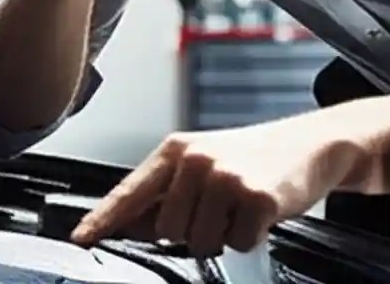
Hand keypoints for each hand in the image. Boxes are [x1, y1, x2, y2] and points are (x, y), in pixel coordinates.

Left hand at [70, 118, 370, 256]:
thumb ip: (164, 193)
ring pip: (200, 242)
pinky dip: (250, 237)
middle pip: (166, 230)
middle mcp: (196, 161)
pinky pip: (237, 244)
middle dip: (190, 230)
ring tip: (239, 207)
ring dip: (221, 235)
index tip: (81, 238)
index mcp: (175, 150)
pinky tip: (259, 212)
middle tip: (218, 208)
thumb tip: (129, 226)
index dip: (103, 219)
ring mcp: (226, 178)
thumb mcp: (201, 164)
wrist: (308, 145)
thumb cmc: (250, 156)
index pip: (129, 191)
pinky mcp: (256, 198)